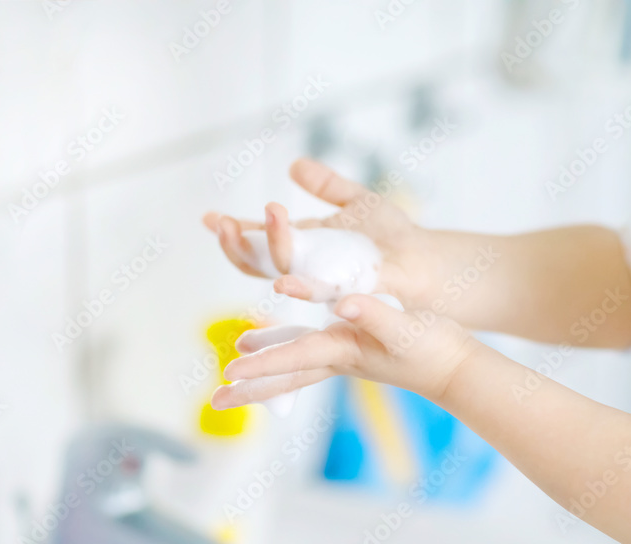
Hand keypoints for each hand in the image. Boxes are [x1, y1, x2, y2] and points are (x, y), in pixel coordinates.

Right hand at [202, 158, 433, 305]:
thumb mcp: (356, 201)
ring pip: (282, 273)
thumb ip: (327, 186)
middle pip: (258, 262)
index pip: (257, 241)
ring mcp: (323, 281)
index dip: (231, 232)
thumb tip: (294, 165)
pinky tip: (282, 281)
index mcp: (303, 245)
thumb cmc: (391, 236)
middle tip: (222, 222)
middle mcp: (306, 266)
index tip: (206, 217)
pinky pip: (318, 292)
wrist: (424, 258)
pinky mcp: (347, 292)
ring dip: (266, 249)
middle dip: (235, 244)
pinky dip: (300, 286)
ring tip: (254, 225)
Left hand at [210, 293, 482, 409]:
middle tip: (216, 400)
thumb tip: (340, 305)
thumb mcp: (405, 329)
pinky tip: (284, 336)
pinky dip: (290, 345)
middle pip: (285, 376)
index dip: (263, 363)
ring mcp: (346, 356)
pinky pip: (312, 348)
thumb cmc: (435, 349)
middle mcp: (338, 357)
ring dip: (265, 367)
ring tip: (235, 364)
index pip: (295, 357)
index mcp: (345, 351)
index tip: (229, 371)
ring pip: (295, 362)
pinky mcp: (356, 349)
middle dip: (250, 388)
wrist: (458, 367)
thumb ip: (373, 313)